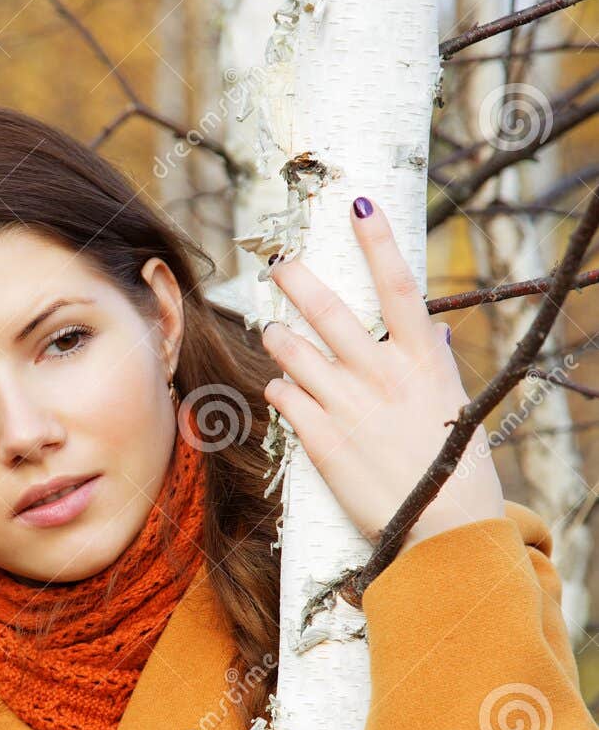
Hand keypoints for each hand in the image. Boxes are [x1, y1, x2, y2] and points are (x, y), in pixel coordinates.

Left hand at [259, 197, 503, 551]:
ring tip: (274, 332)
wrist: (444, 527)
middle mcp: (384, 374)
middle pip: (329, 311)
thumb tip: (435, 337)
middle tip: (278, 262)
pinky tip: (282, 390)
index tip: (358, 202)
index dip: (378, 239)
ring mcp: (349, 406)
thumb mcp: (454, 406)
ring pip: (294, 351)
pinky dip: (280, 388)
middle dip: (298, 280)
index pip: (398, 284)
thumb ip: (435, 366)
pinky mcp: (322, 440)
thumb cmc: (455, 466)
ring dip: (279, 338)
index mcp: (423, 359)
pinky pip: (285, 398)